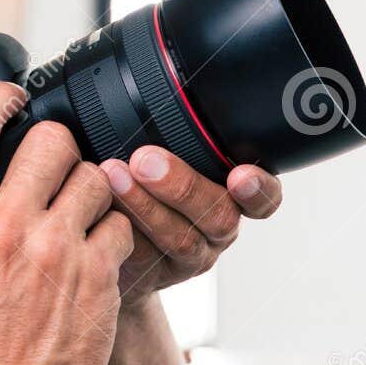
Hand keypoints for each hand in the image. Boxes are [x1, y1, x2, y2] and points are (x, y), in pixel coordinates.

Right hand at [0, 81, 134, 364]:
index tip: (9, 97)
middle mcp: (4, 230)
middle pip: (50, 140)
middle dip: (52, 146)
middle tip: (48, 167)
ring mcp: (55, 253)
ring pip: (93, 177)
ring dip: (85, 188)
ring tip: (72, 212)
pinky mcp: (95, 278)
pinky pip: (118, 224)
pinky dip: (109, 232)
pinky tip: (90, 251)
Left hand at [96, 147, 282, 310]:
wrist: (118, 239)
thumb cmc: (149, 185)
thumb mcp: (169, 156)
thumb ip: (174, 135)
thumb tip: (152, 90)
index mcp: (232, 195)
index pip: (264, 196)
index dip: (258, 189)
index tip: (240, 176)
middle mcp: (218, 228)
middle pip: (218, 215)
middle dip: (182, 186)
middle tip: (143, 161)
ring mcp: (191, 255)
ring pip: (181, 238)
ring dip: (144, 205)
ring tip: (112, 176)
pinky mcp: (158, 274)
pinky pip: (146, 257)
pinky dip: (122, 228)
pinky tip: (101, 206)